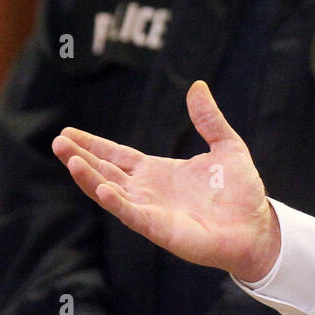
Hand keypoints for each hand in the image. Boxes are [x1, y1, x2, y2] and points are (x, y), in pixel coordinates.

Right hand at [52, 81, 281, 281]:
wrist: (257, 227)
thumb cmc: (241, 192)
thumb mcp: (226, 145)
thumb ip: (208, 118)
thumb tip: (197, 85)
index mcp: (158, 171)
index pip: (117, 156)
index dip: (93, 145)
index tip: (67, 132)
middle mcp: (148, 191)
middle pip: (105, 172)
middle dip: (80, 158)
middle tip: (57, 142)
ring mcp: (151, 210)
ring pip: (111, 192)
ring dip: (89, 178)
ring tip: (69, 160)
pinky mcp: (160, 228)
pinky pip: (132, 214)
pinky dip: (117, 203)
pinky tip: (103, 189)